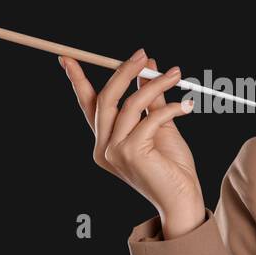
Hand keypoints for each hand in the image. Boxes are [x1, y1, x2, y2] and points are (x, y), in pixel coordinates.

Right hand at [60, 49, 204, 237]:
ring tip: (176, 74)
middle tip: (142, 54)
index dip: (78, 81)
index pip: (89, 105)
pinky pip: (150, 118)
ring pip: (131, 104)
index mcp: (104, 142)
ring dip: (155, 84)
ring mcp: (114, 152)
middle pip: (106, 98)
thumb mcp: (160, 127)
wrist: (183, 200)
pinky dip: (171, 108)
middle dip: (124, 71)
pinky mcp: (130, 153)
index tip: (68, 58)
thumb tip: (148, 67)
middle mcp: (103, 148)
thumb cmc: (171, 168)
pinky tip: (186, 106)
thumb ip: (150, 100)